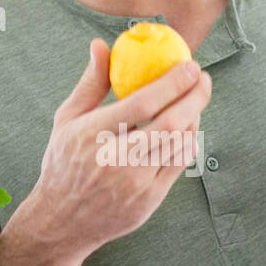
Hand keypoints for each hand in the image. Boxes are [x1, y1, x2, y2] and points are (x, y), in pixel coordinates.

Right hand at [27, 37, 211, 264]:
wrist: (62, 221)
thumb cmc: (64, 163)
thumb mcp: (67, 120)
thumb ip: (90, 83)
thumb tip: (101, 44)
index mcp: (93, 135)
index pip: (142, 103)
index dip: (172, 82)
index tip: (189, 65)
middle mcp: (116, 160)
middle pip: (169, 124)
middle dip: (195, 97)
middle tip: (203, 79)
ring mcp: (135, 183)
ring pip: (179, 144)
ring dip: (195, 118)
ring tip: (196, 100)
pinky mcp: (149, 200)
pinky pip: (179, 165)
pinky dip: (189, 142)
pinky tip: (189, 127)